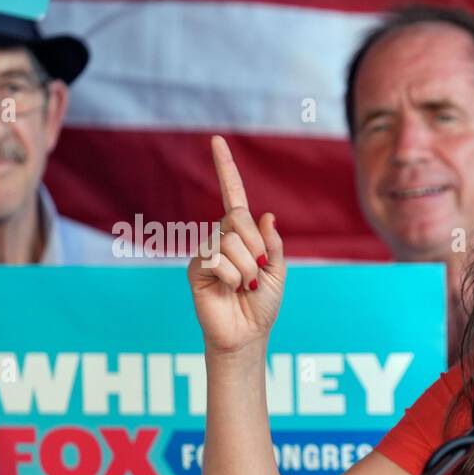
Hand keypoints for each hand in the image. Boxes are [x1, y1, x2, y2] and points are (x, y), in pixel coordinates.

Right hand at [186, 135, 285, 354]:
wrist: (246, 334)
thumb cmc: (261, 304)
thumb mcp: (278, 272)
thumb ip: (272, 244)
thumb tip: (265, 215)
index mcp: (244, 235)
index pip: (234, 197)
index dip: (225, 168)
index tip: (217, 140)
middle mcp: (222, 237)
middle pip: (238, 218)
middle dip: (257, 247)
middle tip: (258, 272)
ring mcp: (207, 250)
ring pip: (231, 241)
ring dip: (247, 268)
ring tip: (244, 286)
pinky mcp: (196, 267)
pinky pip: (218, 260)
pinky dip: (232, 278)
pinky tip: (230, 290)